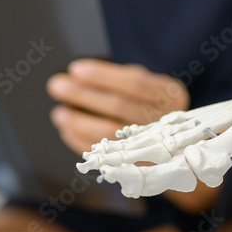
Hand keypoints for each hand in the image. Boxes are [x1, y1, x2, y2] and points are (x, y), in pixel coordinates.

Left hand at [46, 59, 188, 153]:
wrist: (174, 142)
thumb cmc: (148, 103)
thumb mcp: (143, 83)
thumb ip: (119, 79)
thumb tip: (77, 75)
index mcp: (169, 94)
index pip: (135, 83)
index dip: (103, 76)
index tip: (75, 69)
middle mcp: (164, 119)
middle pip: (119, 106)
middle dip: (83, 95)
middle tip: (57, 86)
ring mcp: (151, 144)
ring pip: (110, 132)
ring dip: (79, 122)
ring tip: (59, 113)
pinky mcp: (137, 162)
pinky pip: (104, 153)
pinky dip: (82, 141)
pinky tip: (67, 130)